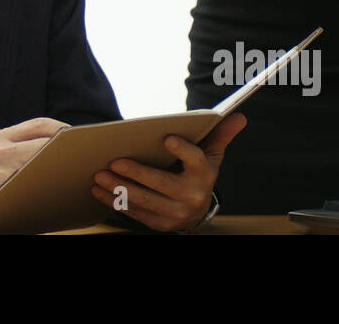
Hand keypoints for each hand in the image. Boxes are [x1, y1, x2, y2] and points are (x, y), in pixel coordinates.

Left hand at [90, 112, 246, 231]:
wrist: (196, 210)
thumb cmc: (198, 173)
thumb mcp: (211, 154)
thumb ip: (220, 134)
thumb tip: (238, 115)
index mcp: (204, 174)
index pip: (196, 160)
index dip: (183, 150)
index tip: (168, 138)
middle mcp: (192, 196)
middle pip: (162, 183)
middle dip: (137, 173)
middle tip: (115, 161)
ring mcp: (175, 213)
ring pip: (144, 200)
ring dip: (119, 188)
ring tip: (100, 175)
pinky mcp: (160, 224)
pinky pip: (134, 212)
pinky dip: (115, 201)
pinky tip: (100, 191)